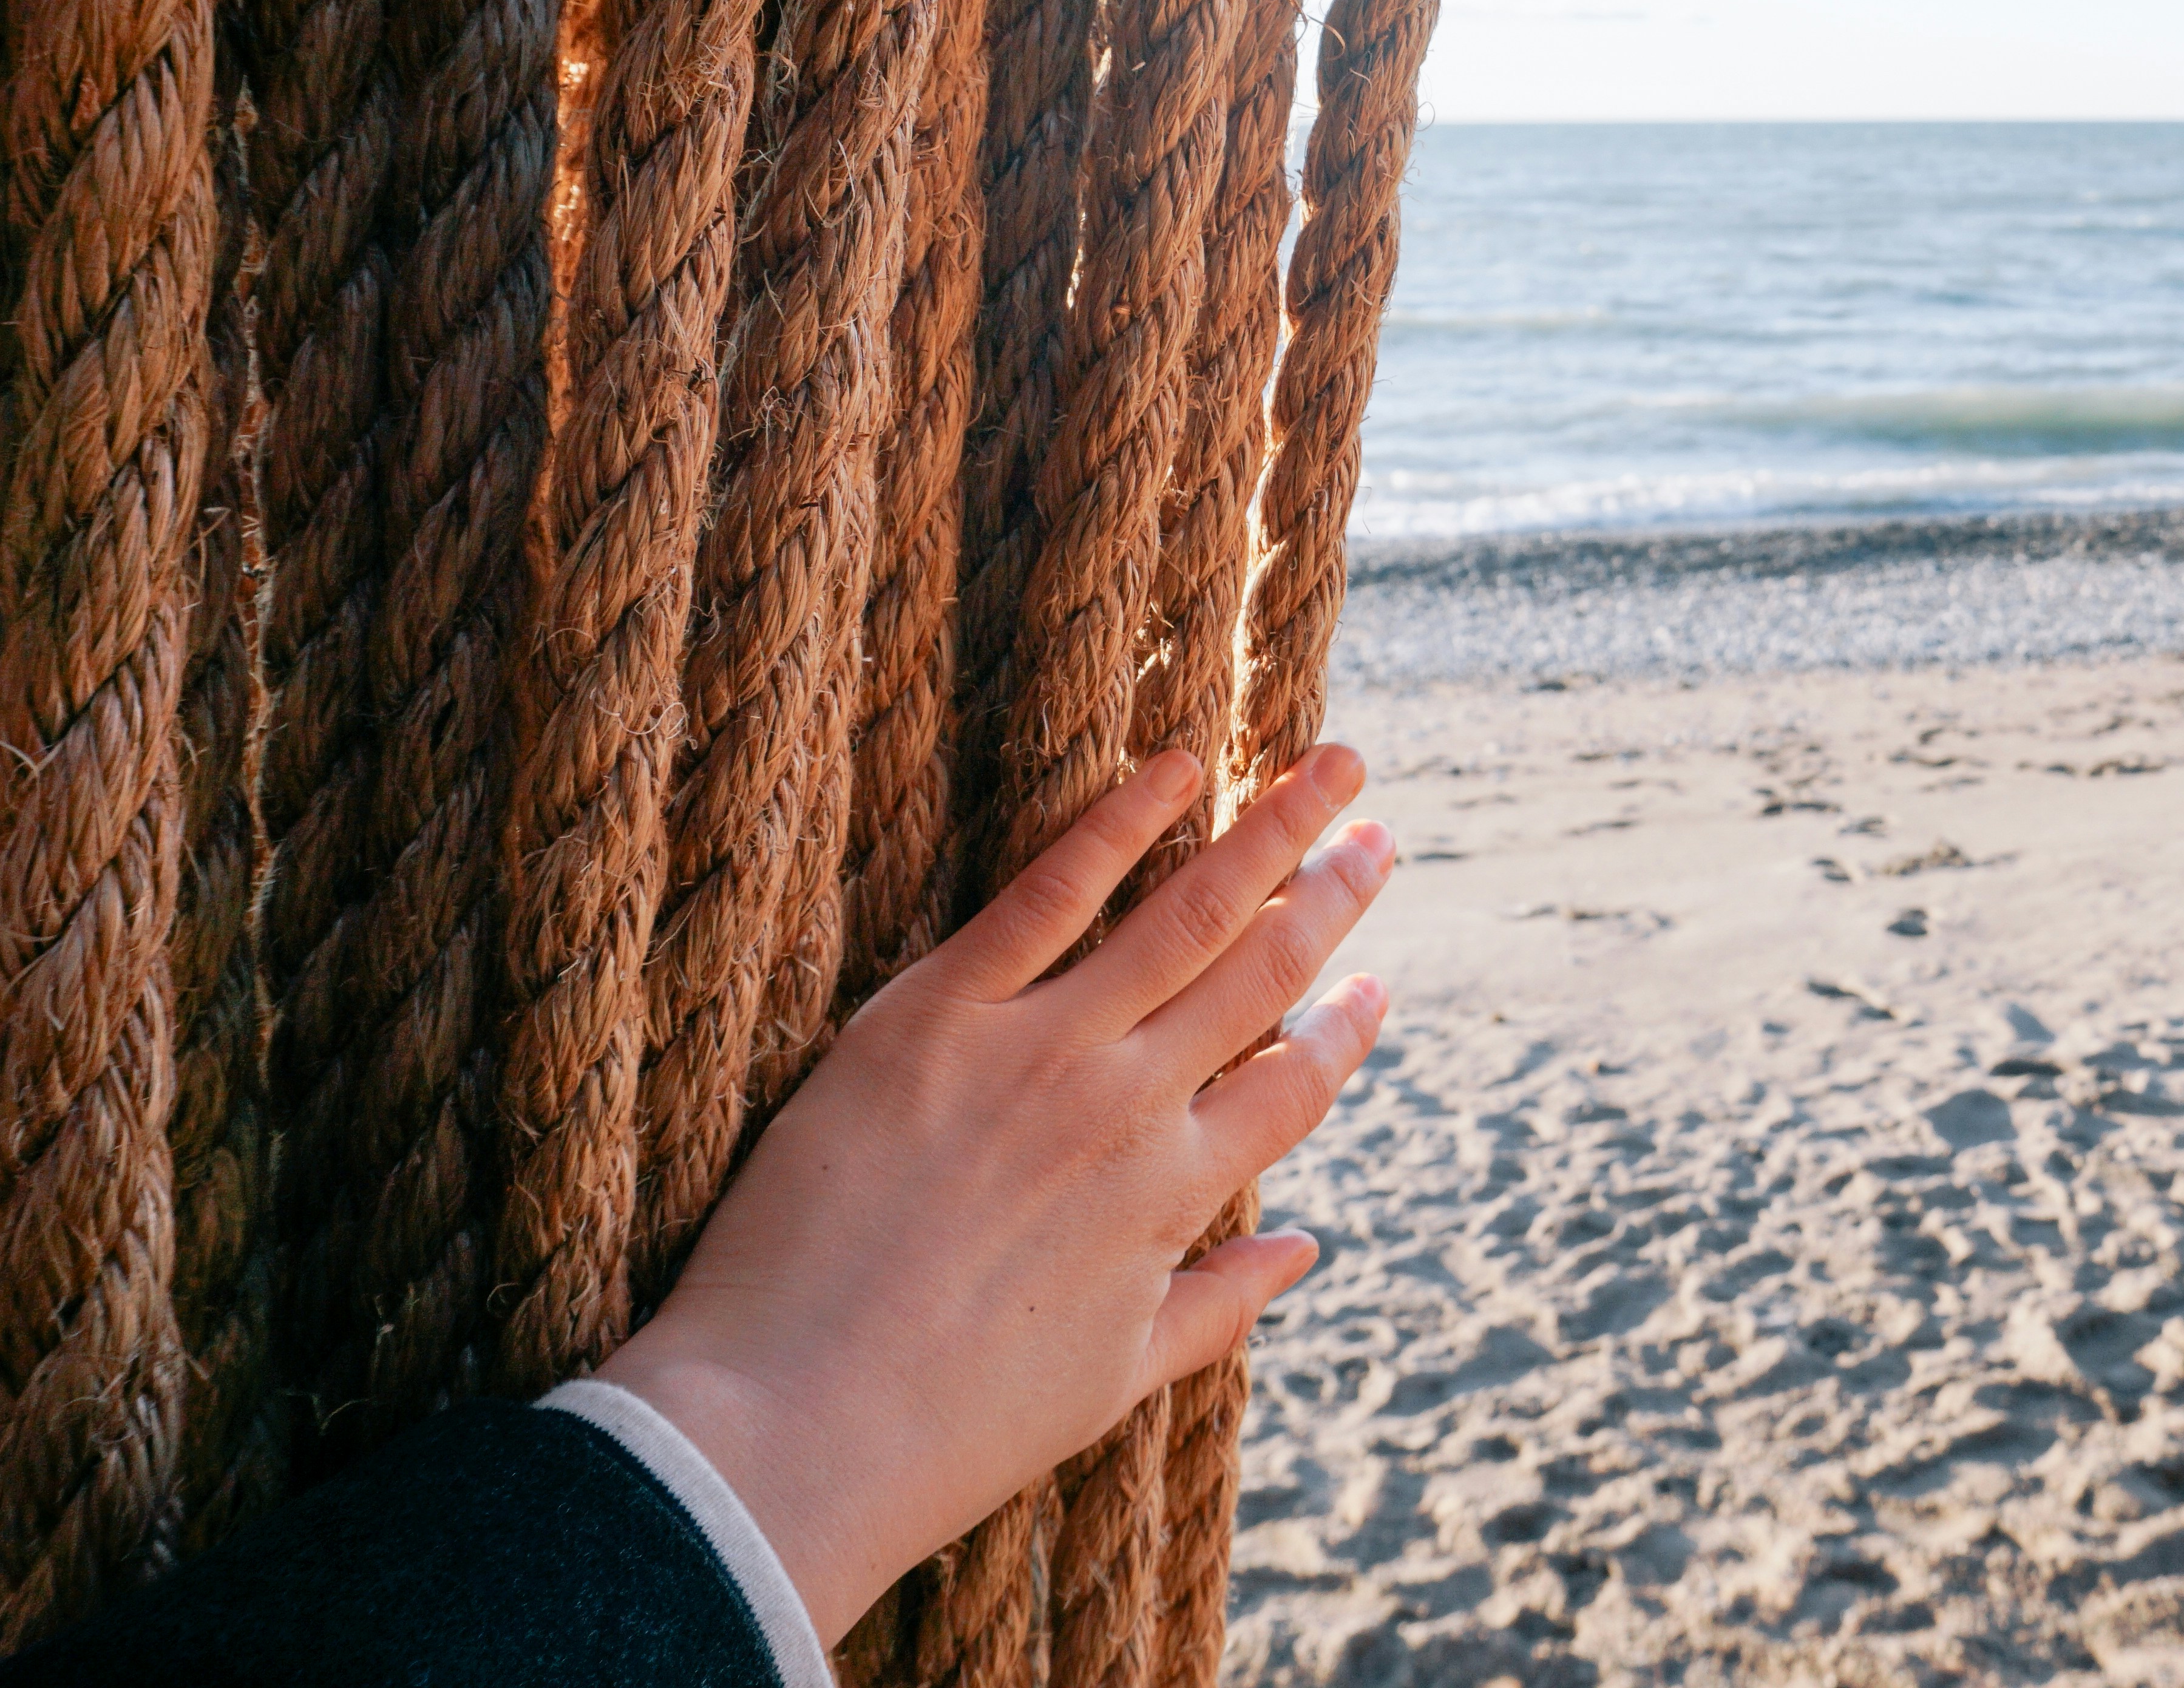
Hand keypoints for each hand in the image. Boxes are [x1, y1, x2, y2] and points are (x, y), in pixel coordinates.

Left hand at [595, 746, 1395, 1642]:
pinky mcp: (932, 1018)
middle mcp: (1126, 1110)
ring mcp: (1035, 1054)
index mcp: (1173, 1200)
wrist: (787, 1433)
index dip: (1342, 1031)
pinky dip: (1120, 823)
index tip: (1373, 983)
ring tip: (1332, 769)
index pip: (1292, 1087)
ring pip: (1185, 913)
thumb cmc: (944, 1430)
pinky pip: (1044, 896)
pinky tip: (1175, 768)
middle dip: (1332, 894)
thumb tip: (1305, 1251)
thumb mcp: (1109, 1382)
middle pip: (1260, 973)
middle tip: (1378, 831)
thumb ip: (1216, 1306)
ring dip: (1269, 832)